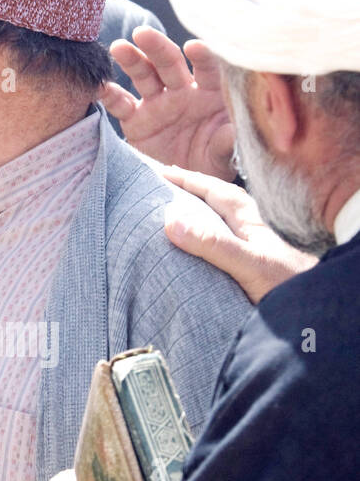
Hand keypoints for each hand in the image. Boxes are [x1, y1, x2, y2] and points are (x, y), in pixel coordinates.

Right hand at [100, 27, 236, 181]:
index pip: (208, 69)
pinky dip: (109, 95)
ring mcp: (157, 103)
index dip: (202, 57)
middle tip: (143, 33)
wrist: (189, 184)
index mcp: (211, 93)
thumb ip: (229, 141)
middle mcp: (183, 92)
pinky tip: (100, 86)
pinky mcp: (135, 119)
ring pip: (143, 75)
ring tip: (119, 48)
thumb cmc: (215, 163)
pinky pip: (121, 104)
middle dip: (157, 46)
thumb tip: (233, 130)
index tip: (194, 47)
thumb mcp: (227, 156)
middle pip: (169, 63)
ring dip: (131, 60)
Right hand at [162, 164, 316, 303]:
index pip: (212, 189)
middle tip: (165, 184)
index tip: (159, 171)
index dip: (185, 179)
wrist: (322, 309)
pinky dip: (210, 232)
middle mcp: (255, 226)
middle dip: (192, 189)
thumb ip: (213, 244)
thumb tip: (171, 220)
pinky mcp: (262, 262)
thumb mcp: (250, 265)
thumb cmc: (291, 287)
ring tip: (179, 210)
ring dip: (201, 210)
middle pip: (219, 199)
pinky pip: (227, 238)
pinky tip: (206, 243)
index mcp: (250, 219)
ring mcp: (259, 244)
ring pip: (224, 218)